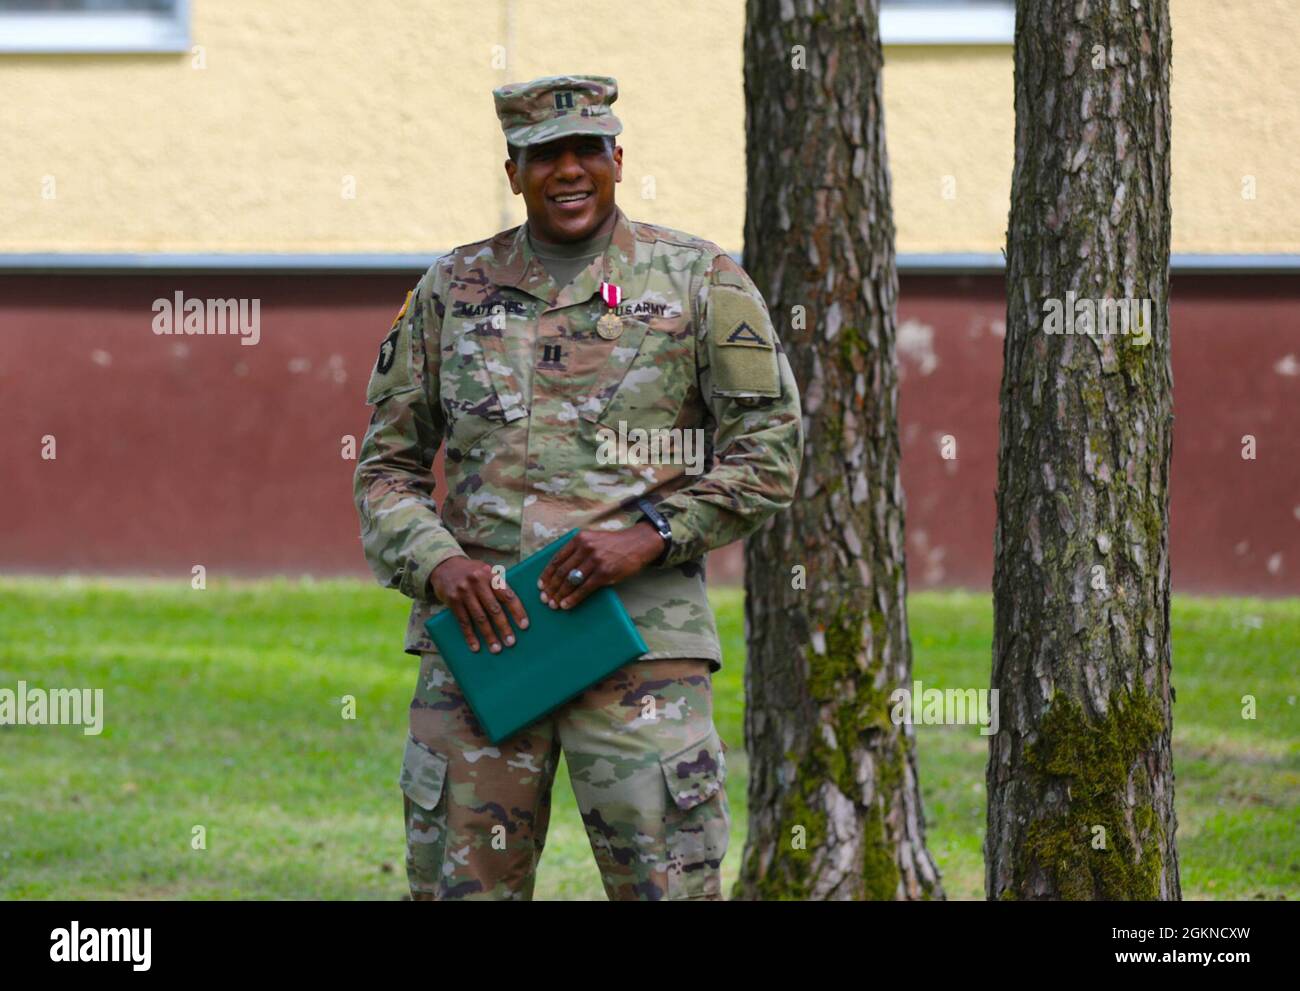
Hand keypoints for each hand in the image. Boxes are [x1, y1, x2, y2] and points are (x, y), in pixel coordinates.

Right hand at [429, 556, 528, 653]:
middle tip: (511, 642)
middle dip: (503, 627)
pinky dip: (470, 635)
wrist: (444, 565)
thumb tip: (516, 608)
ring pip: (479, 617)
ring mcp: (464, 591)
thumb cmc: (472, 572)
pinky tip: (475, 646)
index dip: (517, 611)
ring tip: (496, 648)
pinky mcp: (453, 600)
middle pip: (494, 608)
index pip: (507, 595)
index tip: (524, 625)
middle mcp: (478, 582)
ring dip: (488, 635)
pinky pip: (463, 621)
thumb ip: (498, 585)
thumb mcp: (486, 571)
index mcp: (490, 574)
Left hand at [537, 523, 665, 611]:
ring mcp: (595, 561)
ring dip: (560, 595)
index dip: (546, 574)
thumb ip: (577, 550)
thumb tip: (560, 570)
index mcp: (579, 538)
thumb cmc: (614, 544)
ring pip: (571, 581)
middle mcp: (585, 548)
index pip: (556, 559)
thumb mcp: (592, 539)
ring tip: (554, 604)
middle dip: (551, 587)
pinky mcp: (604, 573)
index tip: (540, 585)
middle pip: (561, 571)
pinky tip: (566, 605)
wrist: (638, 543)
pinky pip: (584, 589)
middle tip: (545, 598)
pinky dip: (573, 598)